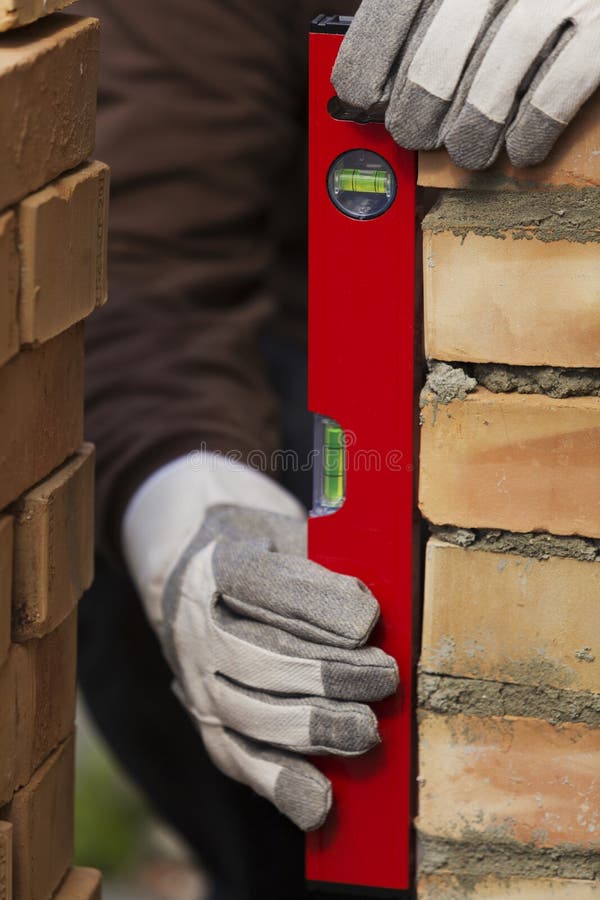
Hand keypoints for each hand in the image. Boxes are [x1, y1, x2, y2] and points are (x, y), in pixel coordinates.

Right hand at [123, 456, 397, 830]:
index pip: (263, 583)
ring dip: (313, 727)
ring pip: (250, 714)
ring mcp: (195, 679)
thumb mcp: (290, 532)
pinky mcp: (208, 724)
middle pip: (257, 656)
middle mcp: (195, 625)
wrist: (197, 573)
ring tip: (367, 730)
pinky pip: (239, 758)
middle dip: (326, 673)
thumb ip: (325, 562)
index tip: (367, 621)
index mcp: (218, 562)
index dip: (315, 605)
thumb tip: (371, 616)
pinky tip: (322, 802)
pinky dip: (280, 784)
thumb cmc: (266, 552)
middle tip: (384, 677)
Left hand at [333, 0, 599, 168]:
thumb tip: (375, 86)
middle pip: (435, 62)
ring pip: (490, 87)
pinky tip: (523, 147)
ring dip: (469, 136)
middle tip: (414, 132)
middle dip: (416, 114)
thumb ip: (427, 19)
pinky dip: (531, 132)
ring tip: (467, 151)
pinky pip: (553, 95)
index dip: (369, 61)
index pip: (397, 6)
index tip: (362, 96)